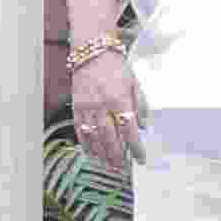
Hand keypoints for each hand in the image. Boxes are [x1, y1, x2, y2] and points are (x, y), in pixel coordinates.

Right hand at [67, 49, 144, 177]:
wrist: (92, 51)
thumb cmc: (116, 67)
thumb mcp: (134, 83)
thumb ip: (140, 105)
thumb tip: (144, 126)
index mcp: (119, 98)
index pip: (129, 129)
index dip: (136, 147)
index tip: (140, 158)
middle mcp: (102, 105)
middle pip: (110, 138)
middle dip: (118, 156)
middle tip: (123, 169)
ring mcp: (87, 107)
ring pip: (94, 137)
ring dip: (102, 154)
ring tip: (109, 166)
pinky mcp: (76, 107)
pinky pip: (80, 130)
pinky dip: (86, 144)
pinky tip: (92, 154)